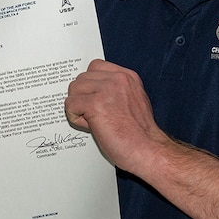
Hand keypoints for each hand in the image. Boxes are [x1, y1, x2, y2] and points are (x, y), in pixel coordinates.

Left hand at [63, 59, 169, 175]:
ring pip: (74, 90)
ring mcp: (106, 90)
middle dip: (83, 97)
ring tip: (94, 121)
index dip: (90, 85)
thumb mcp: (134, 102)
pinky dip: (75, 118)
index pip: (95, 67)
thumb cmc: (140, 135)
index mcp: (127, 77)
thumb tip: (94, 91)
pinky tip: (91, 127)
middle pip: (81, 79)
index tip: (95, 99)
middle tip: (96, 116)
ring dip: (78, 107)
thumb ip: (116, 91)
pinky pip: (70, 104)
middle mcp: (117, 79)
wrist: (148, 150)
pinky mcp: (95, 104)